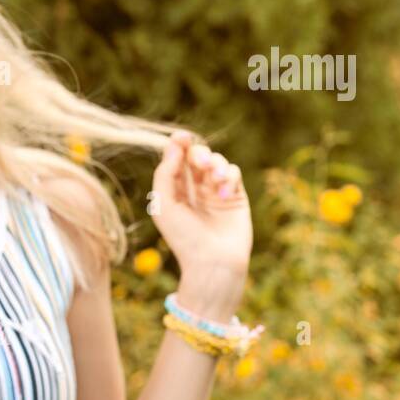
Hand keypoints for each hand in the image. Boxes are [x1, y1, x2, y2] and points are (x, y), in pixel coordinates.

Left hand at [151, 131, 252, 318]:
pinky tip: (223, 193)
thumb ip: (165, 174)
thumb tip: (174, 145)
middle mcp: (194, 189)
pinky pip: (233, 173)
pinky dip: (229, 176)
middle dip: (198, 153)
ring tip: (215, 178)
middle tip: (200, 163)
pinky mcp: (235, 196)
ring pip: (217, 161)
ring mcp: (216, 192)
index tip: (181, 137)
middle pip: (196, 156)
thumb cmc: (183, 237)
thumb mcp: (164, 205)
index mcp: (174, 190)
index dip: (177, 145)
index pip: (176, 159)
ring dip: (215, 163)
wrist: (212, 262)